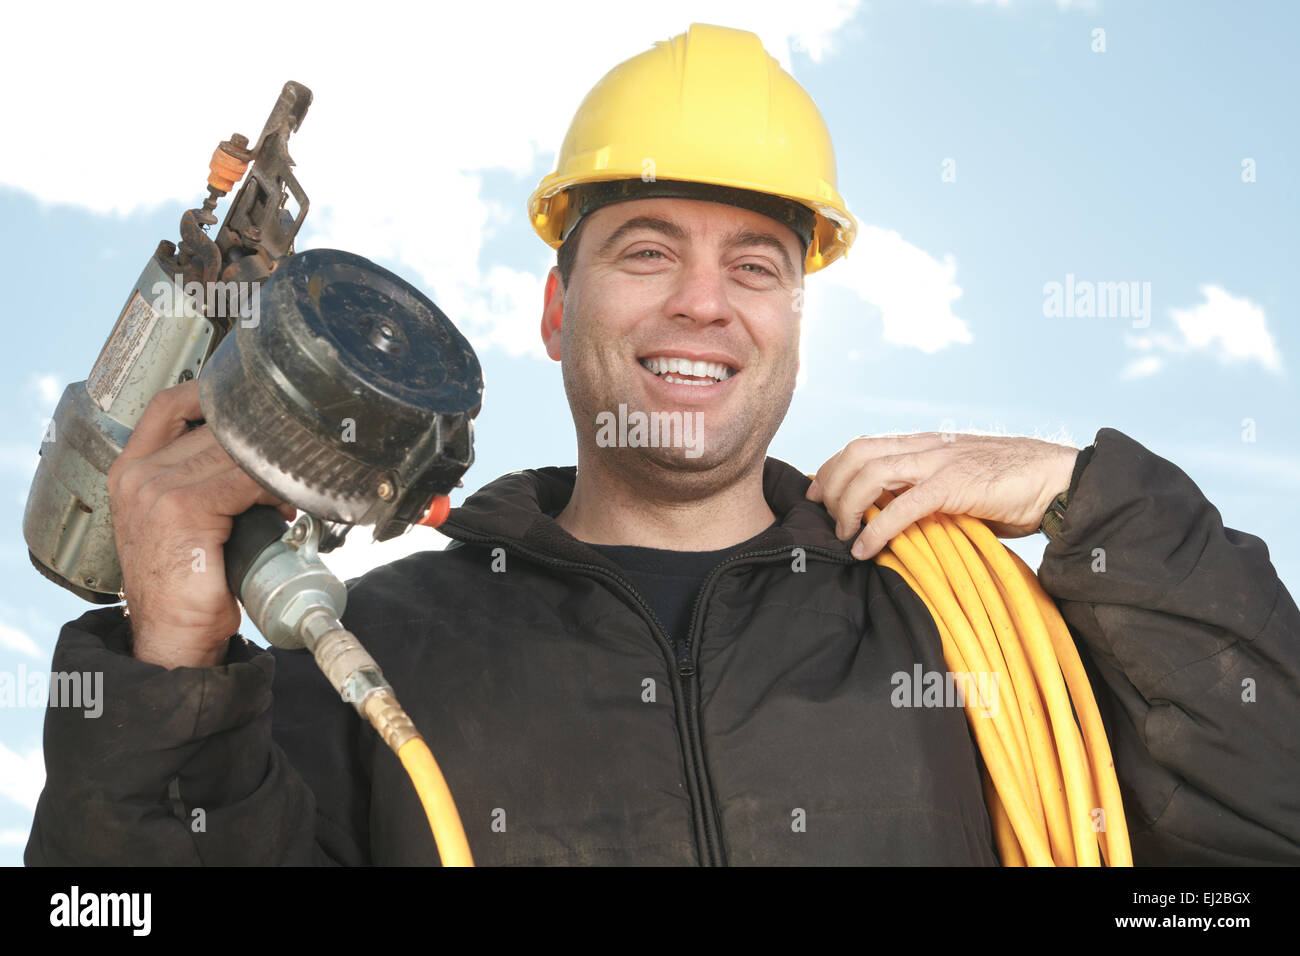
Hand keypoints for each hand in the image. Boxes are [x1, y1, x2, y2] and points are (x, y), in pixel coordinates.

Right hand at [106, 380, 296, 668]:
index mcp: (132, 471)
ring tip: (288, 494)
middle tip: (291, 468)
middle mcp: (138, 475)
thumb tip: (265, 461)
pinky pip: (243, 480)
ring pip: (232, 453)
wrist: (173, 639)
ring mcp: (155, 491)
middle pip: (213, 428)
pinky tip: (285, 503)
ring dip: (271, 467)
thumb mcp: (189, 521)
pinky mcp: (182, 510)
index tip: (256, 405)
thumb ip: (209, 482)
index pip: (172, 406)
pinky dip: (272, 486)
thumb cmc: (189, 584)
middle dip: (259, 445)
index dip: (215, 397)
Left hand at [806, 432, 1077, 559]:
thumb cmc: (1010, 487)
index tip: (816, 495)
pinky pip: (901, 507)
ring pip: (870, 473)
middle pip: (856, 454)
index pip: (862, 445)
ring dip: (847, 507)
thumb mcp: (958, 483)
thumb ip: (926, 492)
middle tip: (826, 519)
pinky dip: (876, 530)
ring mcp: (938, 463)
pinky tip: (865, 549)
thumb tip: (894, 520)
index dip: (832, 468)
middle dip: (830, 486)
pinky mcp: (953, 486)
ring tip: (845, 536)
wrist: (1057, 479)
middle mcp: (925, 446)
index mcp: (924, 443)